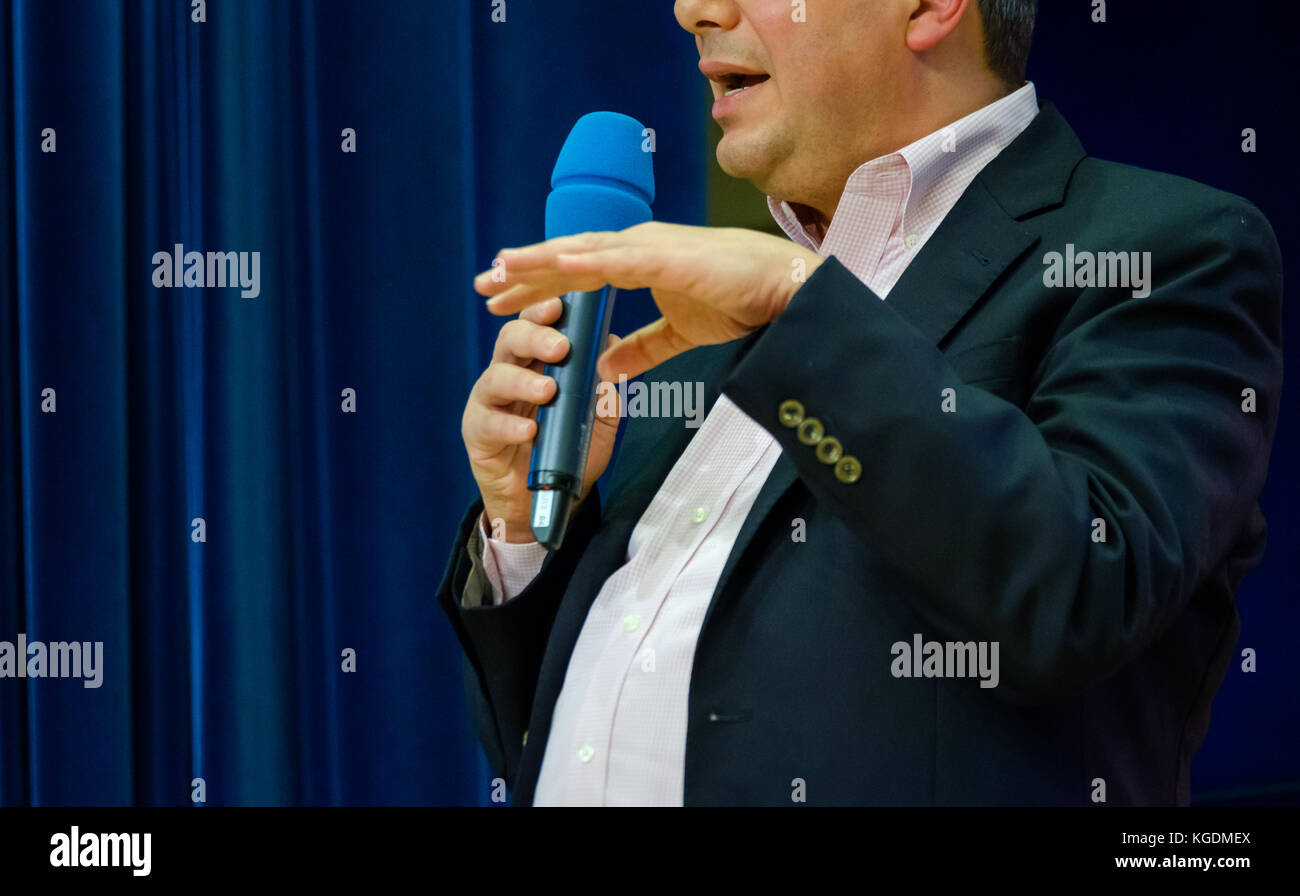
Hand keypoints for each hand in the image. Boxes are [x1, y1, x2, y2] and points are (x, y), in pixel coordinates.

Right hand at [460, 297, 621, 542]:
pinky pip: (488, 422)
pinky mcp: (477, 431)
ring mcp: (490, 401)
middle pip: (511, 339)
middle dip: (535, 337)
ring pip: (496, 377)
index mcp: (537, 361)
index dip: (544, 311)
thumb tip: (615, 349)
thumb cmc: (567, 451)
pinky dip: (510, 426)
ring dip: (523, 381)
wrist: (542, 500)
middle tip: (561, 346)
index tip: (562, 306)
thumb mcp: (597, 420)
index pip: (536, 324)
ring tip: (547, 392)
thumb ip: (606, 389)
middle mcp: (509, 372)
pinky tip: (529, 432)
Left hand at [474, 221, 822, 379]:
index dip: (537, 284)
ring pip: (583, 253)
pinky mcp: (669, 257)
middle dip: (524, 272)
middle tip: (484, 284)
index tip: (502, 298)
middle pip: (568, 259)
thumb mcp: (678, 333)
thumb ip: (641, 349)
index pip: (575, 272)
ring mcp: (650, 248)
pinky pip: (621, 260)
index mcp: (637, 262)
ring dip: (541, 261)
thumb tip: (606, 368)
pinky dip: (588, 261)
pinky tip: (558, 266)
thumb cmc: (739, 300)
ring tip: (502, 269)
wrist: (783, 291)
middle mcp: (636, 248)